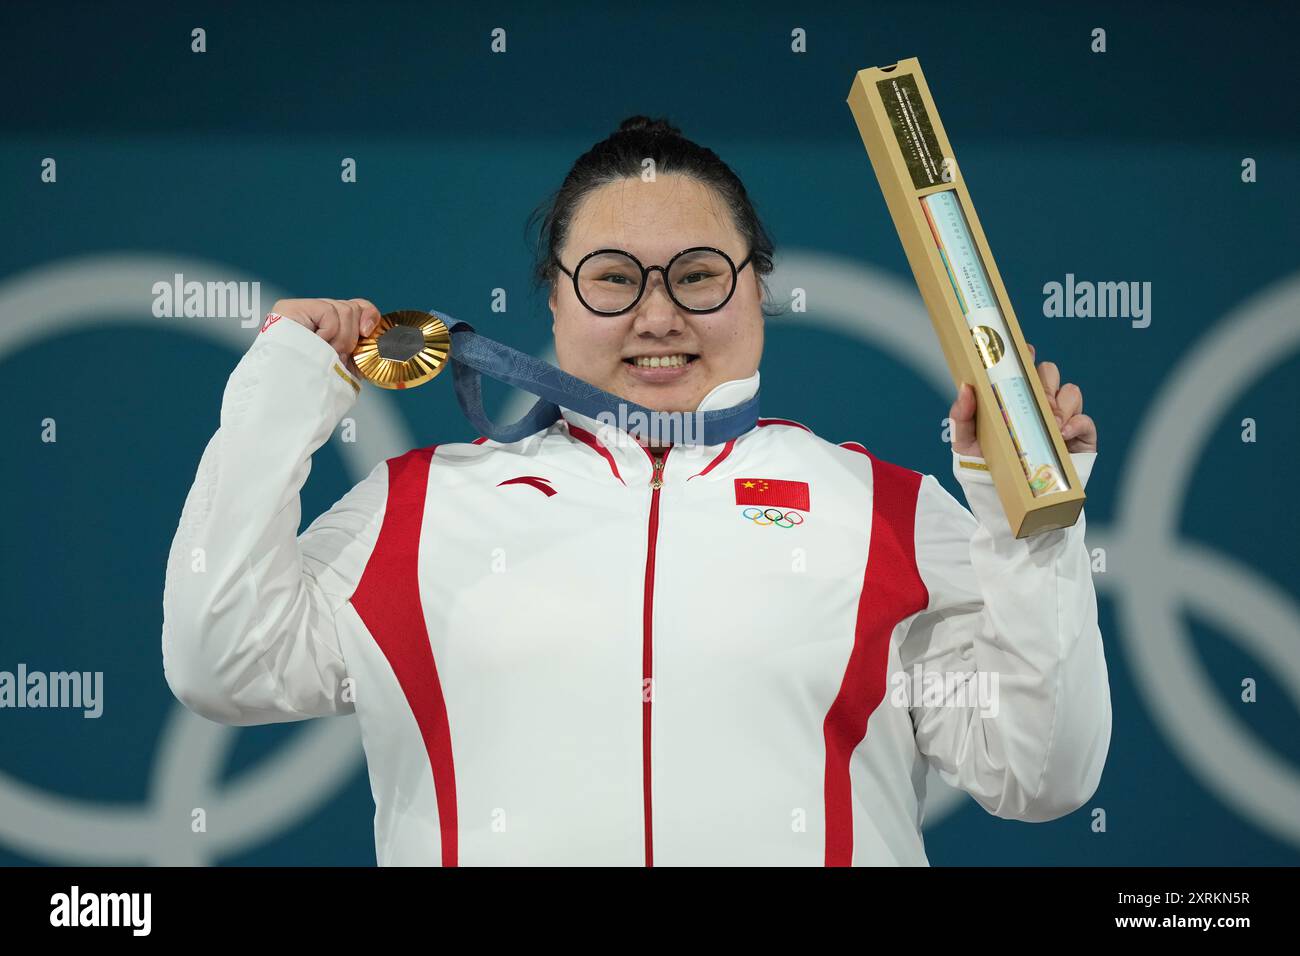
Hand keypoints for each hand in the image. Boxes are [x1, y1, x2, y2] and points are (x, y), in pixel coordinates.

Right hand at [267, 298, 380, 376]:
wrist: (294, 396)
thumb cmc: (317, 383)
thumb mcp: (348, 364)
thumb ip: (360, 347)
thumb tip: (376, 335)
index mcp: (327, 326)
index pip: (356, 306)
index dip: (368, 315)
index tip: (367, 333)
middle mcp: (314, 314)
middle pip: (352, 307)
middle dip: (352, 337)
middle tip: (338, 355)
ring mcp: (301, 309)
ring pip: (344, 310)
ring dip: (341, 338)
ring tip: (326, 353)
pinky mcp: (291, 308)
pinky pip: (329, 312)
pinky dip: (329, 332)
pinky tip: (316, 343)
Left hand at [949, 343, 1097, 456]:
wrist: (1006, 497)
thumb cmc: (987, 465)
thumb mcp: (965, 441)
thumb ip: (961, 415)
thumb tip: (966, 387)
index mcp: (1016, 398)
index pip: (1026, 367)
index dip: (1026, 355)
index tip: (1023, 350)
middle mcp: (1040, 404)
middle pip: (1050, 373)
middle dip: (1042, 381)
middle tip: (1032, 397)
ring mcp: (1062, 419)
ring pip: (1070, 391)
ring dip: (1059, 404)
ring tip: (1046, 422)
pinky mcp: (1079, 438)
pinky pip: (1085, 420)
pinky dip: (1075, 423)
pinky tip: (1061, 433)